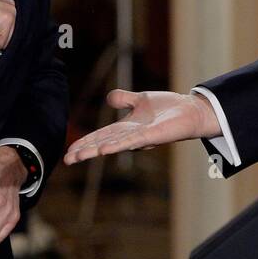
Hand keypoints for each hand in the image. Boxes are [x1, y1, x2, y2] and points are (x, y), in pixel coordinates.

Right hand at [63, 90, 221, 164]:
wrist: (190, 111)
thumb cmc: (168, 108)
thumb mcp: (141, 99)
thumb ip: (124, 99)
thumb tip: (108, 98)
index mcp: (126, 127)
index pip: (101, 135)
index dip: (85, 142)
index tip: (69, 150)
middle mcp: (130, 135)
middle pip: (103, 143)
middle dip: (85, 151)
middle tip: (67, 160)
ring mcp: (140, 137)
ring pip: (113, 145)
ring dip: (95, 150)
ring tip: (79, 156)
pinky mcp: (151, 137)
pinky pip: (130, 141)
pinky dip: (116, 145)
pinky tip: (103, 150)